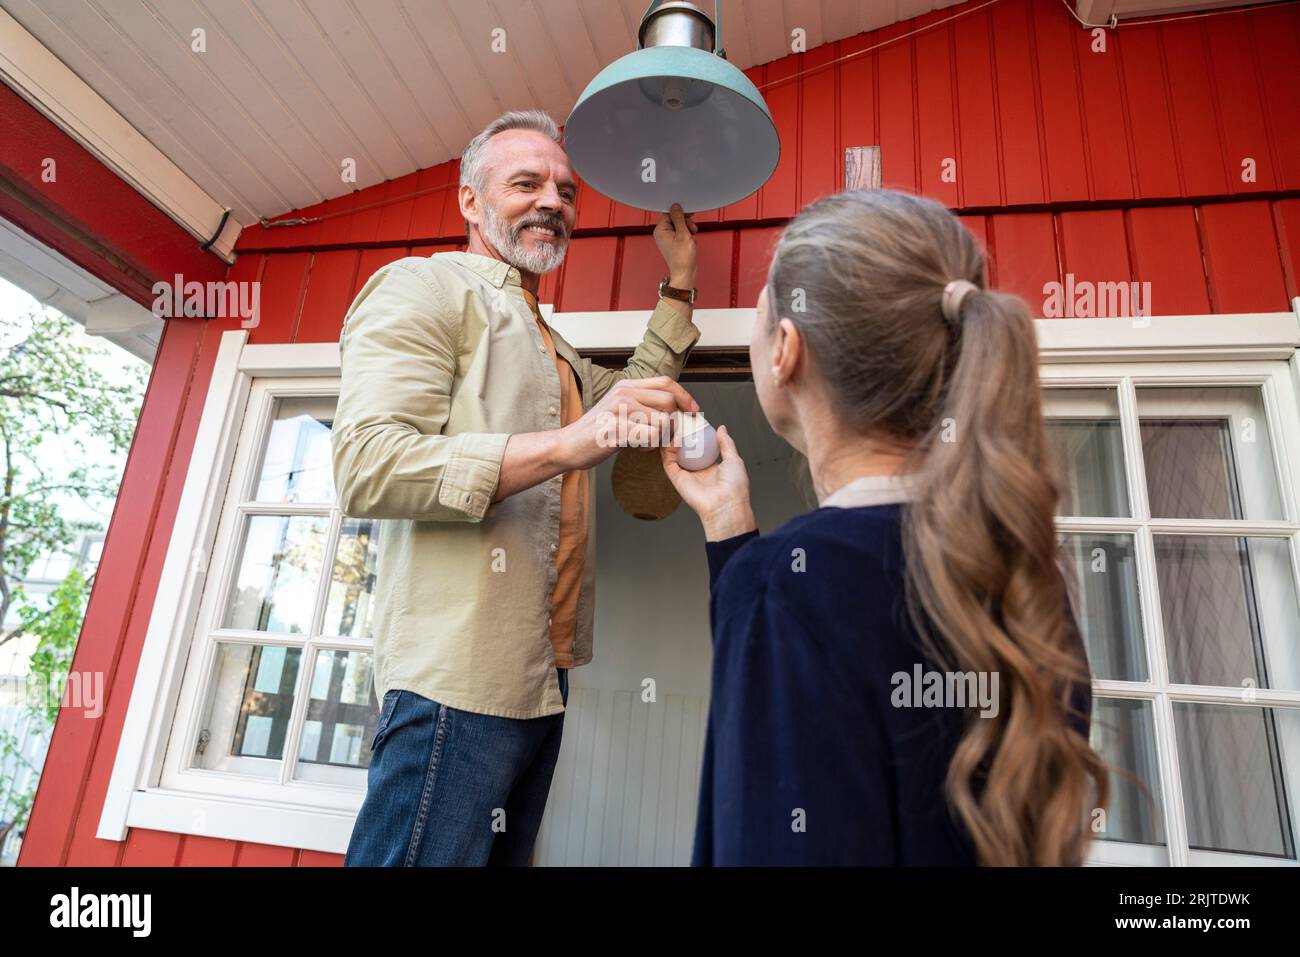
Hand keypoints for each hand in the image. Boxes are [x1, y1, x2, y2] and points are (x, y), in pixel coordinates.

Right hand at [557, 376, 698, 470]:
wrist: (568, 445)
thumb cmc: (596, 431)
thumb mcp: (618, 408)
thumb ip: (641, 404)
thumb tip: (671, 408)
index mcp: (626, 386)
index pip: (666, 383)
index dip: (685, 396)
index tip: (694, 410)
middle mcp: (623, 394)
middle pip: (669, 401)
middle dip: (674, 420)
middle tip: (666, 434)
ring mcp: (618, 410)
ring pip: (662, 420)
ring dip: (662, 436)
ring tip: (648, 442)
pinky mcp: (616, 429)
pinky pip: (650, 436)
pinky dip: (651, 445)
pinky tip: (640, 447)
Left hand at [653, 203, 697, 288]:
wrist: (685, 273)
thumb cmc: (682, 258)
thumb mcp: (683, 234)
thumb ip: (679, 218)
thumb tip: (675, 207)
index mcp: (660, 230)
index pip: (669, 213)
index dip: (681, 214)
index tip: (689, 215)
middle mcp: (662, 234)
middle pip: (676, 219)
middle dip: (686, 224)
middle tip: (691, 230)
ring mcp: (668, 238)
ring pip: (681, 226)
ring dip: (689, 230)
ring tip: (691, 238)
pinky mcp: (674, 243)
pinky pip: (682, 233)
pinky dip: (688, 236)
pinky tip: (691, 243)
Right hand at [661, 425, 755, 539]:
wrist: (726, 505)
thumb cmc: (734, 486)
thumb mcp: (734, 459)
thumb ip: (726, 443)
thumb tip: (721, 428)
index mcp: (711, 466)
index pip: (699, 446)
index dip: (695, 433)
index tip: (692, 420)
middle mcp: (697, 470)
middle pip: (685, 448)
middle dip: (681, 434)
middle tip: (679, 419)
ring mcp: (686, 474)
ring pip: (673, 453)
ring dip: (671, 439)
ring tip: (672, 425)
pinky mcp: (676, 479)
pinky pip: (668, 462)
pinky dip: (668, 449)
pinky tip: (673, 438)